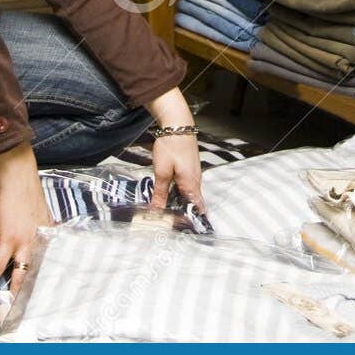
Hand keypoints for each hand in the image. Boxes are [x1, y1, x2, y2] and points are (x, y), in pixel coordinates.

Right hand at [0, 139, 52, 302]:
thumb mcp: (42, 214)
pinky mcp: (9, 238)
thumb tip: (45, 239)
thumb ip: (44, 229)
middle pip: (37, 275)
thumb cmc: (27, 193)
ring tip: (8, 312)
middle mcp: (41, 242)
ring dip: (12, 294)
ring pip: (20, 275)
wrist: (19, 177)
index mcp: (49, 238)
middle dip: (32, 296)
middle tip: (27, 314)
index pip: (50, 266)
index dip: (47, 285)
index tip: (46, 301)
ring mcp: (25, 242)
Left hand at [145, 86, 204, 211]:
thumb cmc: (171, 146)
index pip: (197, 208)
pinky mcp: (190, 168)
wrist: (178, 124)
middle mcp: (196, 181)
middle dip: (182, 213)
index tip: (182, 230)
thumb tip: (157, 211)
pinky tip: (168, 192)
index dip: (191, 220)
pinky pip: (187, 185)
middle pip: (192, 203)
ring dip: (179, 202)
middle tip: (168, 222)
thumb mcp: (162, 171)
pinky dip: (179, 191)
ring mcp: (194, 174)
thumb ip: (160, 193)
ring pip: (189, 194)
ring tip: (166, 210)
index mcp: (191, 184)